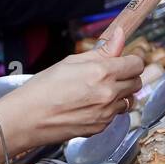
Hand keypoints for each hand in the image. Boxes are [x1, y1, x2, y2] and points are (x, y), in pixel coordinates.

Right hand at [0, 28, 145, 146]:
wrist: (27, 118)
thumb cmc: (43, 88)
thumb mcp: (71, 61)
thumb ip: (101, 51)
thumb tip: (119, 36)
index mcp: (102, 72)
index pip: (136, 64)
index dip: (131, 61)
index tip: (124, 61)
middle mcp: (108, 93)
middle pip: (136, 83)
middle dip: (127, 77)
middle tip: (110, 75)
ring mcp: (106, 113)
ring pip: (128, 100)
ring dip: (120, 95)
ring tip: (99, 92)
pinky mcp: (101, 128)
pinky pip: (115, 115)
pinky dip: (108, 110)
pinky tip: (89, 106)